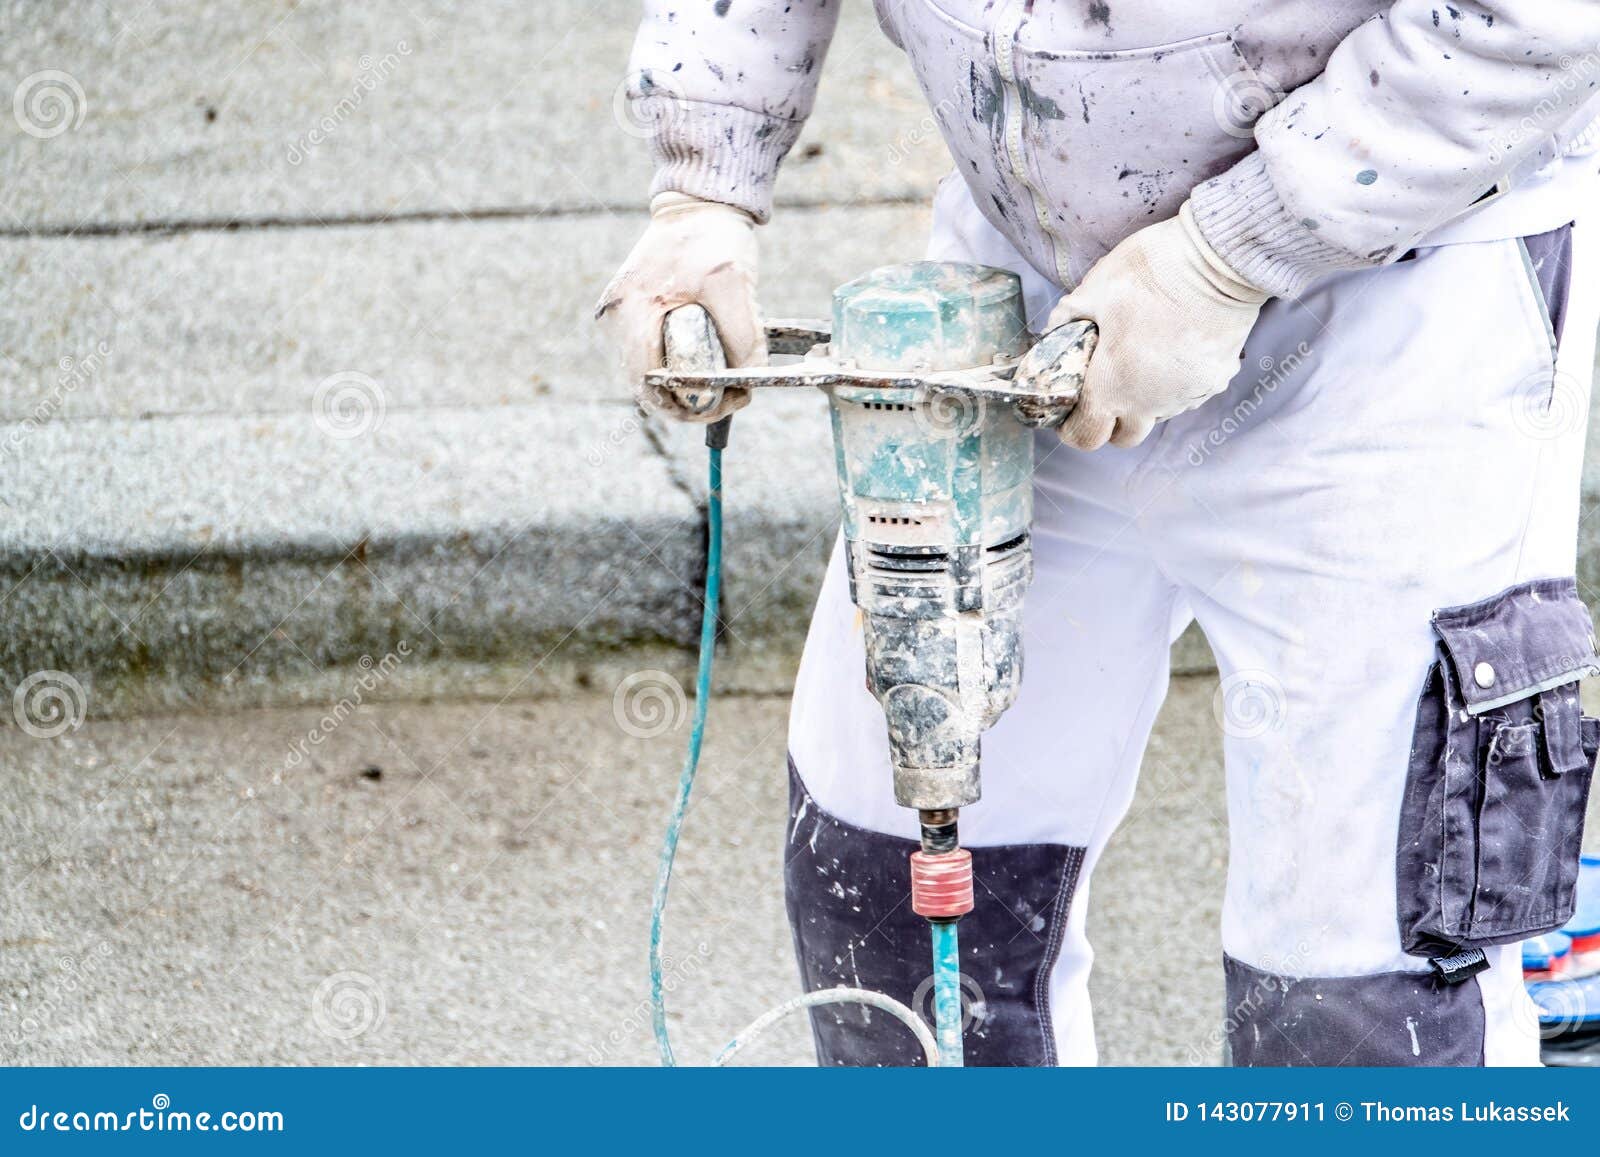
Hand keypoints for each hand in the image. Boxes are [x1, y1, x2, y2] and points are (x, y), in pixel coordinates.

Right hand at [594, 192, 763, 422]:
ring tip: (730, 382)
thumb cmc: (714, 235)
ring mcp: (627, 312)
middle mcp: (620, 315)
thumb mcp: (735, 284)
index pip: (645, 382)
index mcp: (633, 309)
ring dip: (689, 383)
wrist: (701, 201)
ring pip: (654, 369)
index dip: (682, 406)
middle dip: (691, 399)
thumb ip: (742, 335)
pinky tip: (715, 362)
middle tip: (733, 397)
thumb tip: (749, 380)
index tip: (722, 404)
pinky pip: (658, 350)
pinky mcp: (640, 309)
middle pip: (648, 382)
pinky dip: (685, 363)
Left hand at [1043, 200, 1268, 449]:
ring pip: (1157, 417)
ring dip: (1142, 402)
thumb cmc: (1152, 272)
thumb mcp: (1094, 289)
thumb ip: (1066, 319)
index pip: (1085, 436)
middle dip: (1108, 421)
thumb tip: (1053, 333)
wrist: (1220, 259)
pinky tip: (1170, 350)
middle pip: (1123, 437)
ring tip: (1138, 361)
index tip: (1069, 407)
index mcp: (1113, 386)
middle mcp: (1151, 402)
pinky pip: (1186, 396)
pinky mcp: (1215, 380)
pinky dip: (1172, 385)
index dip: (1071, 426)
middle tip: (1102, 386)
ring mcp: (1187, 395)